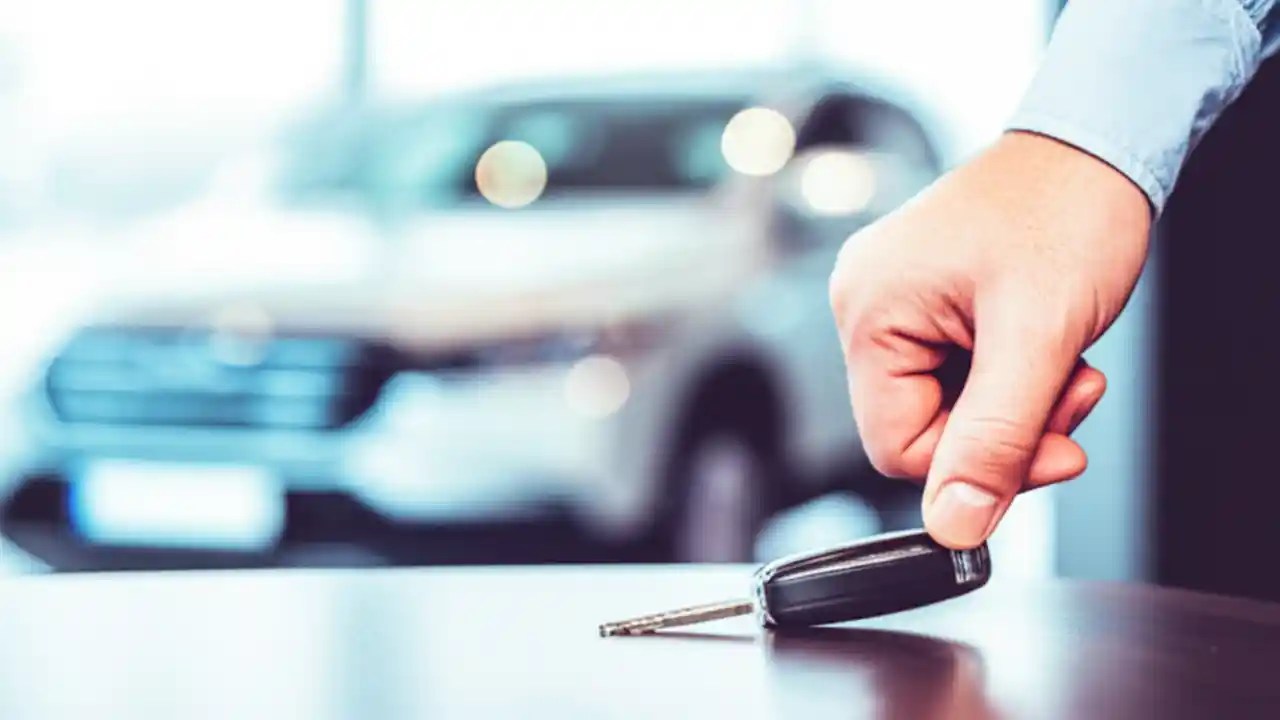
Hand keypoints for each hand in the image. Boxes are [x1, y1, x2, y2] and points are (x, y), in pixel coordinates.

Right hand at [829, 131, 1151, 548]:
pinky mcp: (920, 297)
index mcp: (869, 314)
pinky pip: (953, 372)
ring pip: (946, 405)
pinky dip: (1008, 376)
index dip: (978, 467)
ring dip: (1017, 405)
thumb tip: (953, 525)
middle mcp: (863, 305)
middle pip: (923, 428)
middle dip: (1008, 430)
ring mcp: (890, 299)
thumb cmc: (1065, 211)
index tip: (1051, 448)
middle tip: (1070, 395)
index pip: (897, 448)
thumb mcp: (1037, 341)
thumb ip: (992, 441)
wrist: (1093, 145)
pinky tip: (1043, 345)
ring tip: (1065, 361)